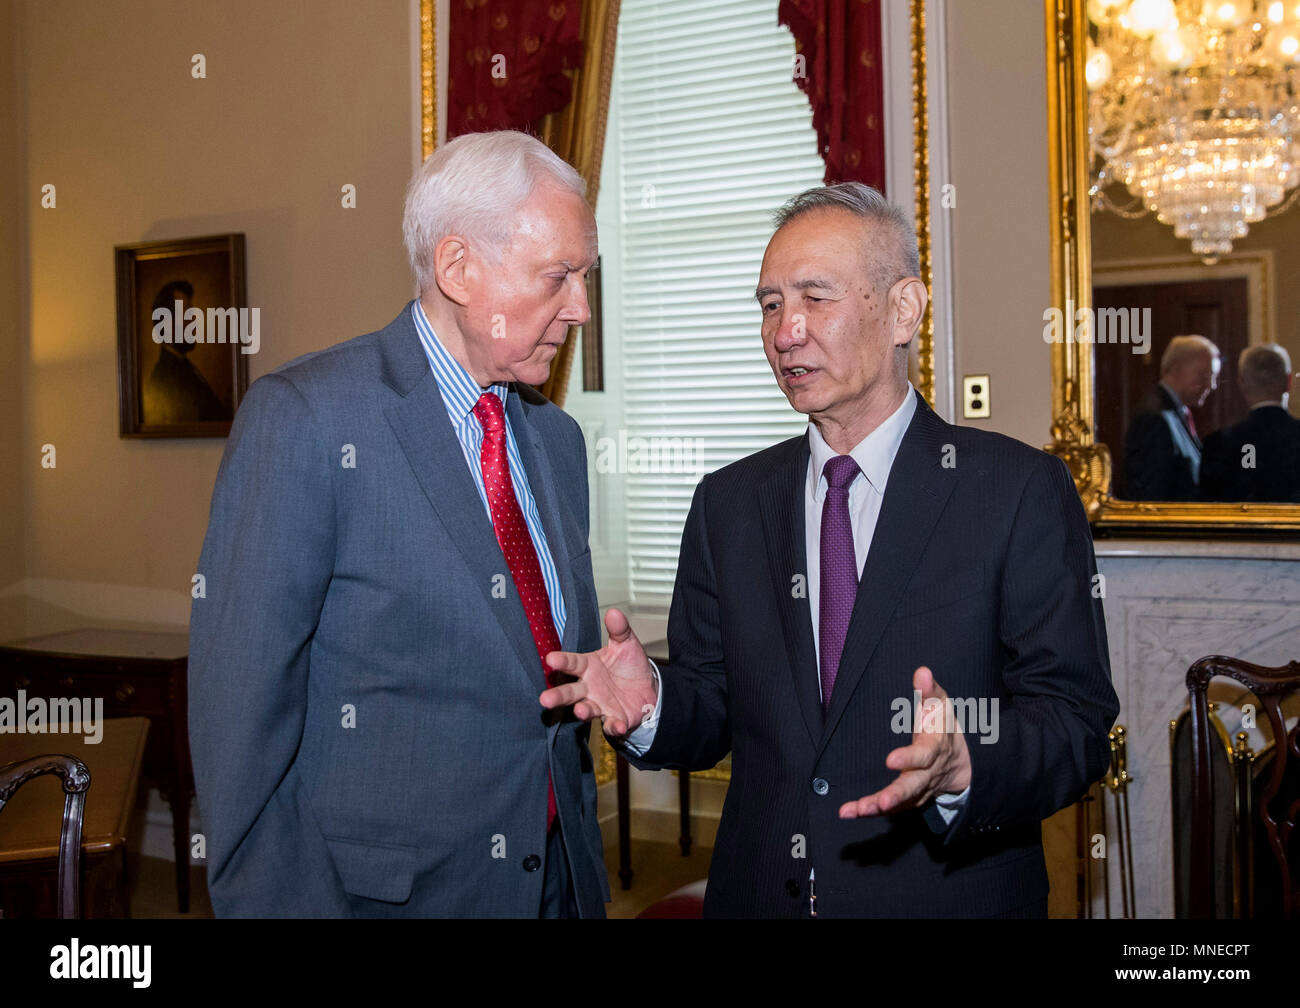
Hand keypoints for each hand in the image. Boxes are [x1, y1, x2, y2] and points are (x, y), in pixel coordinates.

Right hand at [541, 607, 658, 737]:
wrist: (647, 688)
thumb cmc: (629, 665)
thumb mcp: (626, 644)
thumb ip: (619, 630)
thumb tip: (614, 613)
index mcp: (588, 666)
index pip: (572, 663)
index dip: (562, 662)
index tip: (550, 659)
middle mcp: (589, 687)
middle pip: (570, 692)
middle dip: (558, 696)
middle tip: (545, 699)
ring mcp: (600, 704)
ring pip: (585, 709)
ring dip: (582, 711)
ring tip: (580, 710)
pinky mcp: (614, 718)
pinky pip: (611, 724)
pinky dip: (613, 726)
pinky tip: (616, 725)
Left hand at [838, 665, 971, 818]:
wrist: (960, 762)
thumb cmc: (943, 727)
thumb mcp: (940, 705)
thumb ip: (930, 690)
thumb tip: (922, 672)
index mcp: (934, 749)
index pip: (923, 755)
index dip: (909, 759)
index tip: (890, 760)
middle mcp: (927, 773)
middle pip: (913, 787)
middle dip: (896, 795)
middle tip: (880, 803)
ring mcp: (918, 789)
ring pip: (900, 802)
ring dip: (878, 807)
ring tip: (856, 810)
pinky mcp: (908, 799)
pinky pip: (892, 808)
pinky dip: (872, 812)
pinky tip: (852, 812)